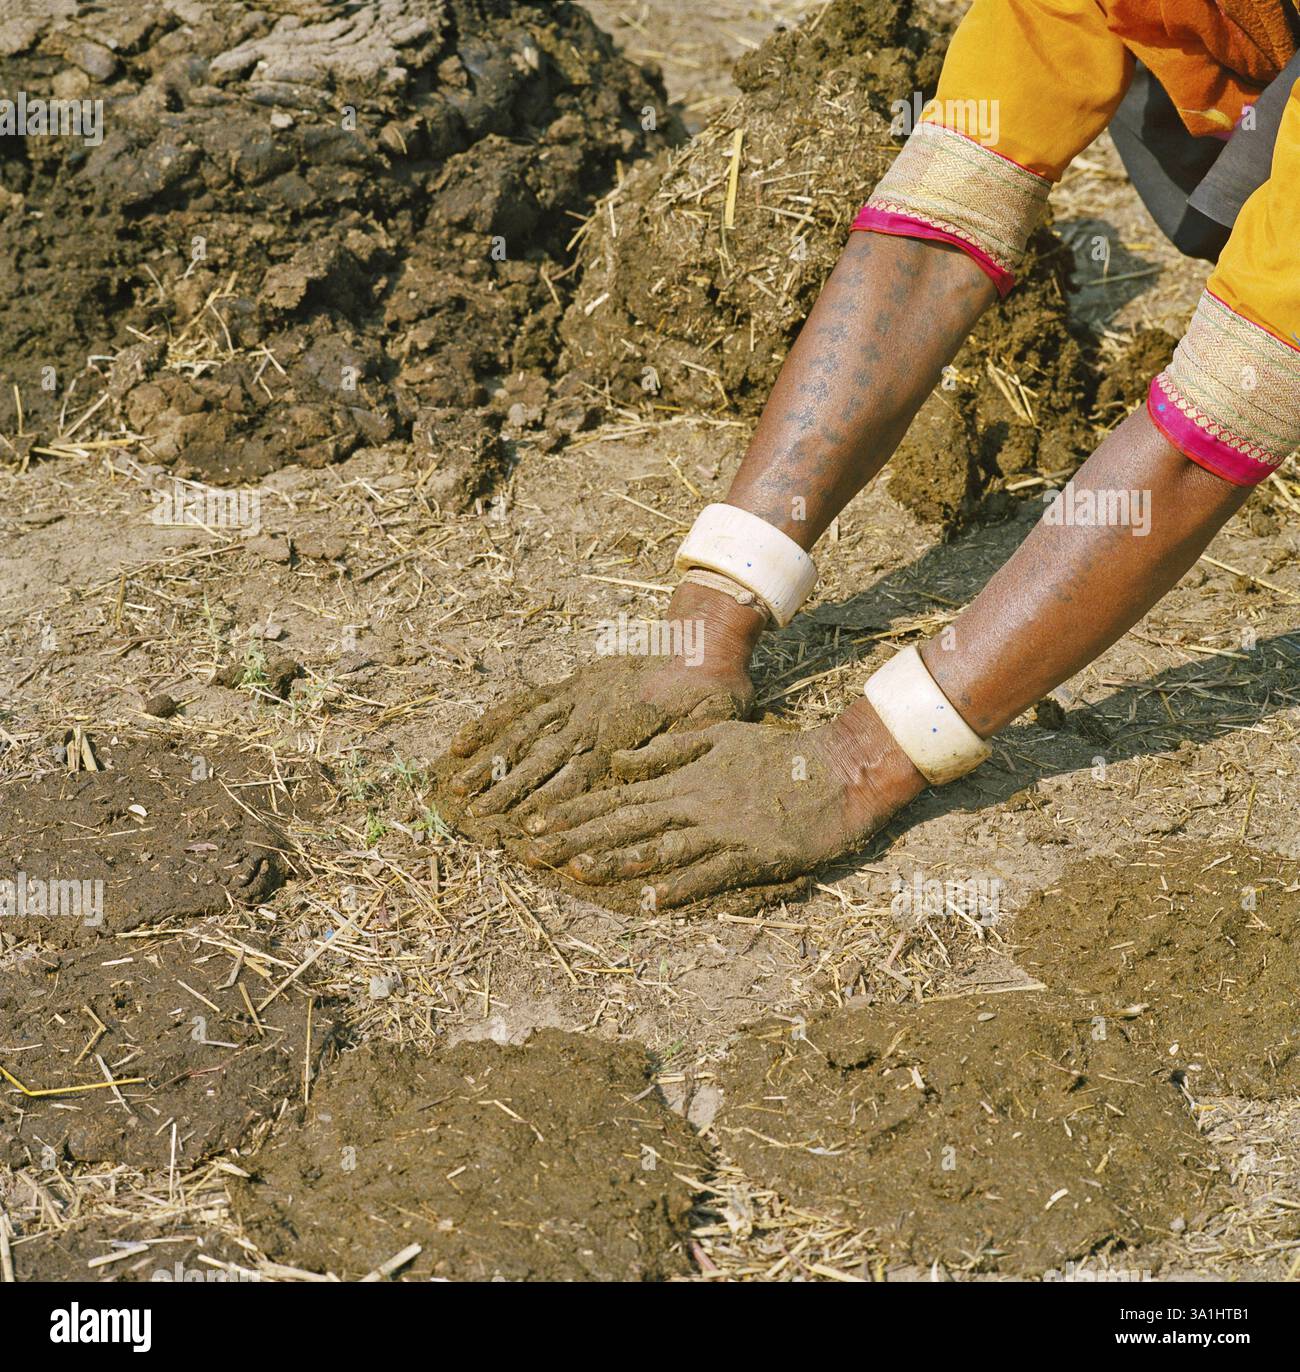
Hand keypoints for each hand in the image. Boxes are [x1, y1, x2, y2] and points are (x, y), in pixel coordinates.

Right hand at [440, 583, 763, 821]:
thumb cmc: (715, 688)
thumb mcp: (713, 720)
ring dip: (491, 761)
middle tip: (477, 819)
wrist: (705, 636)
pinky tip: (462, 742)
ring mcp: (577, 696)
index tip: (526, 828)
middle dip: (508, 790)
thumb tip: (633, 767)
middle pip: (542, 755)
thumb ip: (676, 745)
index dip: (552, 801)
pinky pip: (525, 703)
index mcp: (625, 728)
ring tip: (460, 790)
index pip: (580, 772)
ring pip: (524, 730)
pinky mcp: (570, 684)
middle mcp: (592, 713)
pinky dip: (492, 722)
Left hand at [521, 701, 925, 908]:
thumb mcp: (719, 736)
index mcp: (685, 778)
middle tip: (535, 853)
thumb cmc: (778, 753)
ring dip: (618, 860)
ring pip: (661, 848)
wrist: (838, 770)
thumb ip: (668, 749)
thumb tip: (617, 759)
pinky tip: (651, 900)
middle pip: (628, 823)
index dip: (576, 811)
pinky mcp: (753, 854)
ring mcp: (724, 830)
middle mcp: (696, 804)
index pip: (620, 795)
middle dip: (579, 838)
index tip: (538, 824)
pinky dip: (680, 886)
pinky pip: (710, 874)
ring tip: (577, 870)